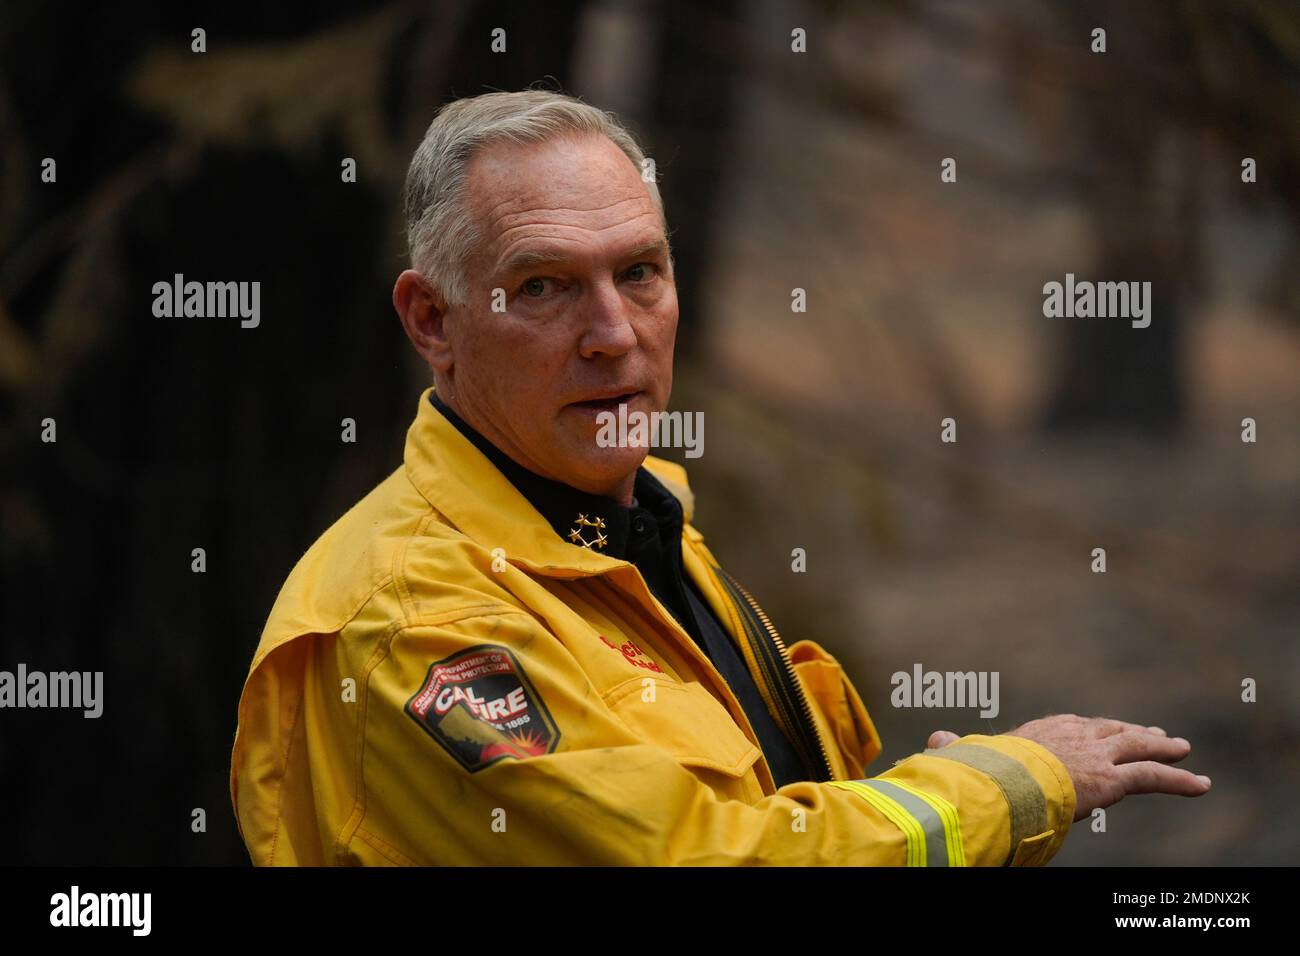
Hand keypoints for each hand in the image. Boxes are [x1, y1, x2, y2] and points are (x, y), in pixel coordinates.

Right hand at [927, 715, 1210, 821]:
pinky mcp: (1114, 779)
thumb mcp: (968, 757)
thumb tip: (936, 739)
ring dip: (1162, 747)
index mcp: (1039, 732)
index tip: (1100, 730)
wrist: (1002, 782)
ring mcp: (1097, 755)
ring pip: (1137, 747)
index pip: (1072, 727)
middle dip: (1133, 731)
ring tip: (1181, 749)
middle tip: (1153, 732)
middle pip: (1110, 730)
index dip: (1090, 729)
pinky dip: (1181, 780)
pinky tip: (1202, 785)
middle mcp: (1072, 735)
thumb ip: (957, 747)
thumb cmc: (979, 773)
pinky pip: (1154, 777)